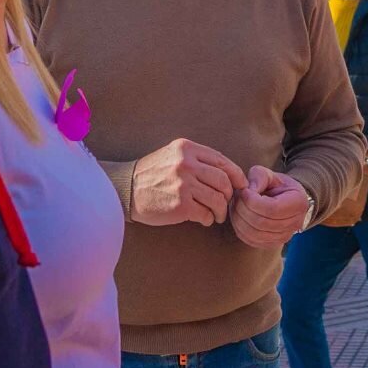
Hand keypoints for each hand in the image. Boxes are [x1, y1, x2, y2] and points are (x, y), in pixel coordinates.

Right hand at [128, 139, 245, 226]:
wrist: (125, 190)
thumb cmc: (152, 174)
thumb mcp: (173, 155)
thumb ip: (197, 159)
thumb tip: (228, 173)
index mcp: (187, 148)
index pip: (222, 161)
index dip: (236, 175)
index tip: (241, 186)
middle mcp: (187, 164)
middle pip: (223, 181)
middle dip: (229, 195)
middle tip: (225, 204)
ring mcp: (184, 184)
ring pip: (218, 199)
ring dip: (221, 210)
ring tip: (216, 215)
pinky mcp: (181, 205)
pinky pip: (206, 214)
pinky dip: (208, 219)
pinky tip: (203, 219)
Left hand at [231, 166, 311, 248]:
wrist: (285, 200)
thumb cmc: (277, 186)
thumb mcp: (269, 174)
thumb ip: (259, 177)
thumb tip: (248, 190)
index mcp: (298, 203)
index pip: (272, 209)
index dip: (253, 201)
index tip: (244, 191)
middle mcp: (295, 223)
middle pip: (261, 223)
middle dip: (243, 209)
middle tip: (237, 198)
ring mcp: (284, 237)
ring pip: (254, 234)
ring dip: (239, 219)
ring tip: (237, 205)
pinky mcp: (272, 244)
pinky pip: (251, 240)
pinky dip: (240, 228)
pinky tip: (239, 216)